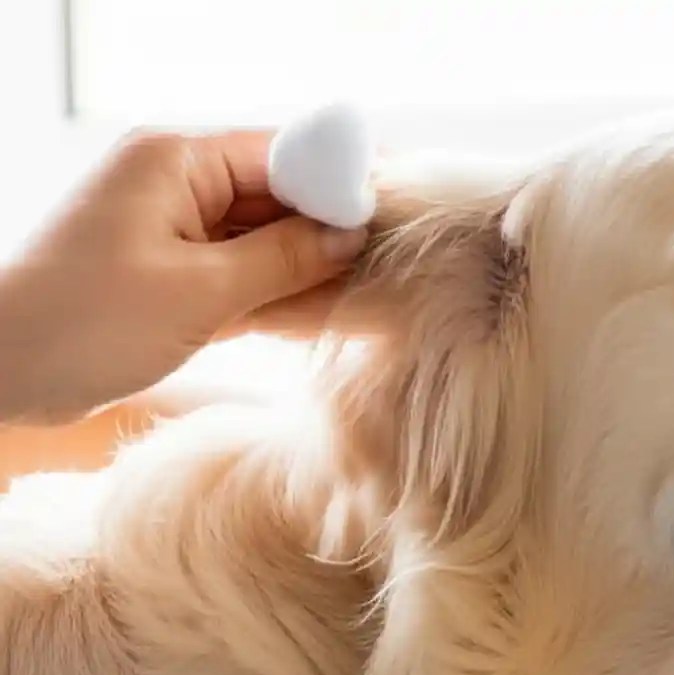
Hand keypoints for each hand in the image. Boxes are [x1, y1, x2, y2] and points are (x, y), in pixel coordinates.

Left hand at [0, 130, 367, 423]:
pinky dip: (279, 297)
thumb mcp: (196, 292)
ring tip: (375, 293)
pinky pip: (242, 277)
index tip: (394, 215)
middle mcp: (177, 186)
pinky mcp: (171, 278)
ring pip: (265, 243)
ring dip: (312, 270)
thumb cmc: (80, 323)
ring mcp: (174, 234)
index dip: (341, 183)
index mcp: (176, 161)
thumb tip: (350, 236)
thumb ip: (282, 261)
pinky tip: (329, 314)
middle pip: (278, 198)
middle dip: (332, 232)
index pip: (282, 154)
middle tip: (394, 262)